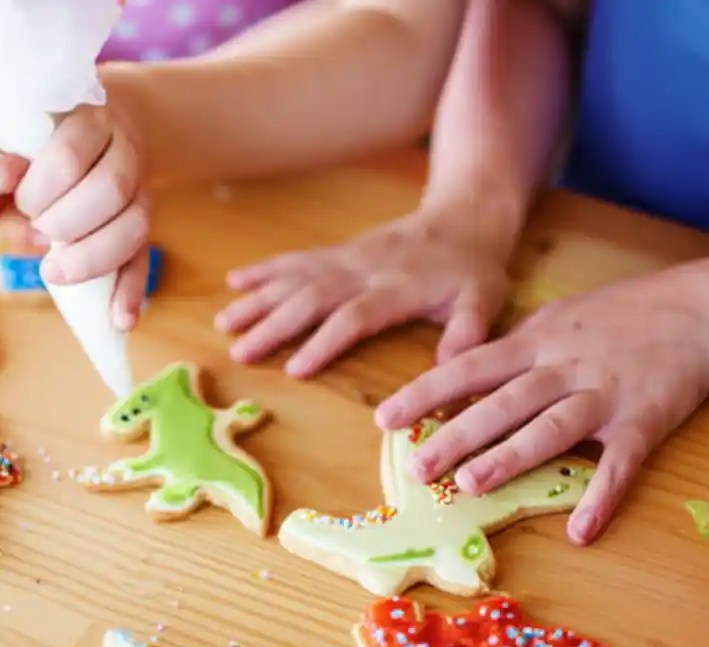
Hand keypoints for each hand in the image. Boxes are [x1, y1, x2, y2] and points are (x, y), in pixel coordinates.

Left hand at [17, 68, 150, 330]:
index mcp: (84, 121)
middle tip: (40, 233)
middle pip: (111, 188)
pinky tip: (118, 320)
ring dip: (93, 255)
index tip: (21, 201)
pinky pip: (146, 257)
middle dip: (68, 220)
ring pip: (135, 224)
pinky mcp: (144, 221)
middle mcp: (121, 150)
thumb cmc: (39, 154)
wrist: (100, 133)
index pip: (71, 151)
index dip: (43, 185)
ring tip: (54, 271)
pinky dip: (132, 291)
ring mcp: (140, 188)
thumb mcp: (11, 161)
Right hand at [216, 202, 512, 376]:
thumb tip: (451, 365)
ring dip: (258, 299)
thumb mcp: (485, 300)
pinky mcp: (337, 252)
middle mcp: (363, 271)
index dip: (323, 342)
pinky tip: (234, 281)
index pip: (353, 316)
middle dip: (273, 324)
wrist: (463, 216)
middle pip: (311, 298)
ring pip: (294, 277)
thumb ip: (468, 331)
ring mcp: (346, 258)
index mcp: (397, 289)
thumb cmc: (473, 269)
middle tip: (239, 351)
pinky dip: (263, 270)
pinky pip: (295, 260)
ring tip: (224, 322)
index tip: (293, 368)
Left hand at [375, 270, 708, 543]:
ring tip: (471, 485)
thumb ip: (509, 350)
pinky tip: (580, 531)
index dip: (424, 392)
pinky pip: (621, 465)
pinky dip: (601, 498)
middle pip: (502, 403)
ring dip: (510, 458)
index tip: (384, 418)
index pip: (467, 368)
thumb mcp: (552, 320)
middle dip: (456, 436)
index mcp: (533, 343)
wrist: (695, 311)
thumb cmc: (614, 316)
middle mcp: (562, 368)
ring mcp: (603, 395)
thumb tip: (456, 374)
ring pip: (550, 428)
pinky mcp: (644, 421)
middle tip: (417, 468)